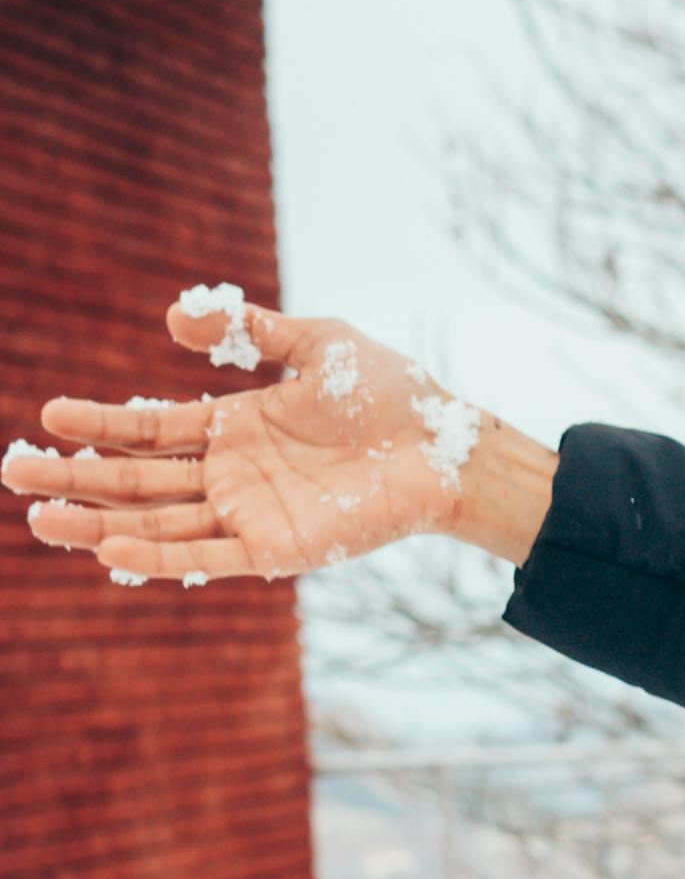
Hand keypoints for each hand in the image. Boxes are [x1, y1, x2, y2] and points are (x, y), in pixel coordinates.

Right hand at [9, 296, 554, 584]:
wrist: (447, 445)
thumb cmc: (389, 394)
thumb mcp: (314, 344)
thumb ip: (247, 331)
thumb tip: (171, 320)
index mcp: (234, 426)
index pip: (148, 428)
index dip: (98, 425)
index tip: (47, 416)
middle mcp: (231, 474)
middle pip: (136, 479)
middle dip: (74, 477)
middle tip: (14, 473)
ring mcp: (249, 513)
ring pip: (156, 523)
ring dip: (98, 523)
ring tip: (41, 520)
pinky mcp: (276, 549)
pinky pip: (205, 556)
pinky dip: (158, 558)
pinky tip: (110, 548)